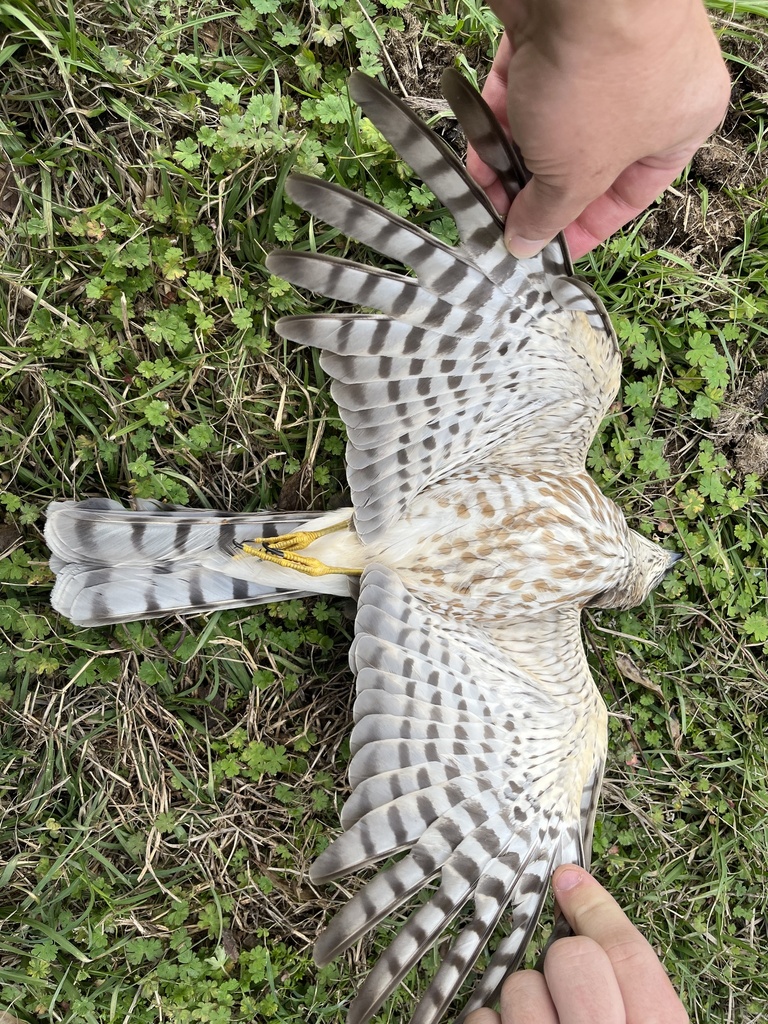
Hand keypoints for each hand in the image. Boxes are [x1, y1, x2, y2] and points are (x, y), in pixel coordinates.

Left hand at [465, 865, 687, 1023]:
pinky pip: (481, 1020)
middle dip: (564, 960)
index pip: (630, 956)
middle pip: (573, 960)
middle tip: (567, 987)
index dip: (596, 908)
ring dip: (526, 1002)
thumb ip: (637, 995)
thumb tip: (595, 924)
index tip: (570, 877)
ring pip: (520, 988)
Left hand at [467, 0, 730, 258]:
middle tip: (500, 220)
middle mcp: (647, 87)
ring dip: (509, 159)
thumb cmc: (602, 76)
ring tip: (479, 185)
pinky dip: (497, 114)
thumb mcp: (577, 170)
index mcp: (679, 124)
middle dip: (536, 192)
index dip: (583, 229)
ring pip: (546, 125)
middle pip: (582, 160)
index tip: (544, 253)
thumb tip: (527, 245)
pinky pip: (522, 86)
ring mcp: (599, 53)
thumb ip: (550, 214)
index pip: (629, 195)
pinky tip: (473, 146)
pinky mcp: (551, 30)